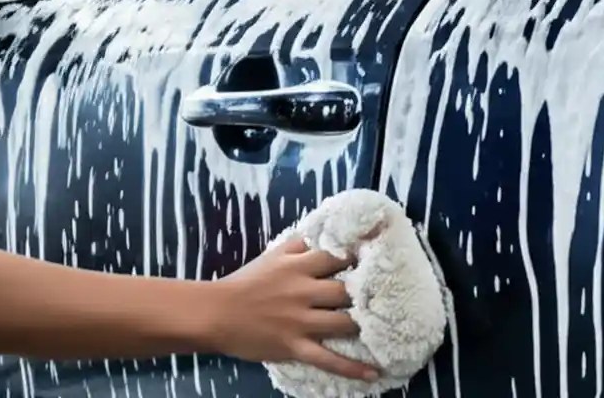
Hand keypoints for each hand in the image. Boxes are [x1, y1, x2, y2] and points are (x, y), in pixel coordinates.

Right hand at [203, 237, 379, 381]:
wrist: (214, 314)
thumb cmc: (244, 283)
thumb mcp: (272, 256)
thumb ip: (299, 245)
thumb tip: (324, 232)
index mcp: (298, 267)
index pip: (338, 257)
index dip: (360, 258)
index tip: (380, 259)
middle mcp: (303, 292)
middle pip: (347, 291)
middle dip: (368, 294)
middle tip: (388, 296)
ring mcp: (300, 321)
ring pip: (344, 323)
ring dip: (365, 325)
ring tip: (385, 327)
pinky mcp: (294, 346)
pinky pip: (328, 359)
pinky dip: (352, 367)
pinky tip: (374, 372)